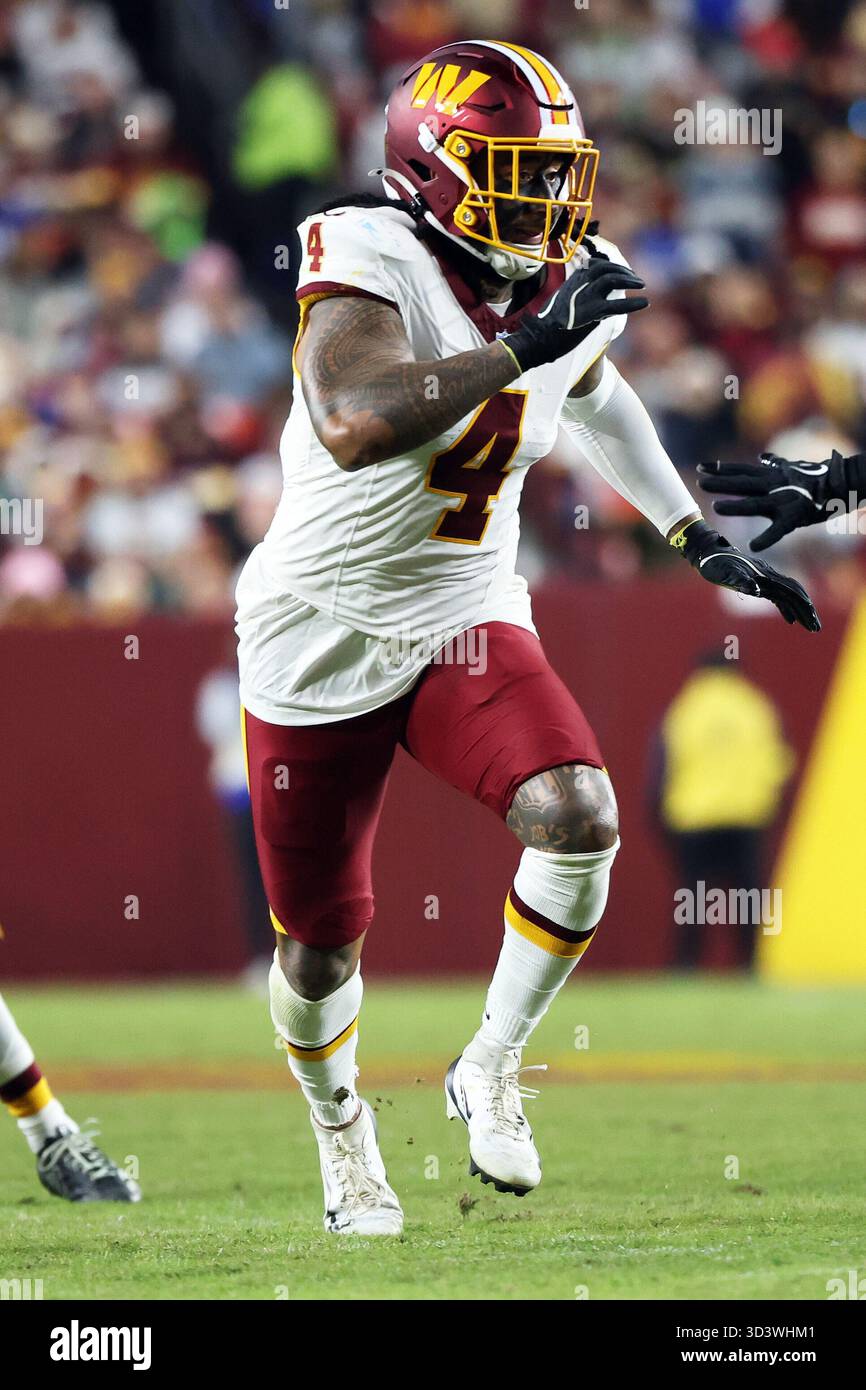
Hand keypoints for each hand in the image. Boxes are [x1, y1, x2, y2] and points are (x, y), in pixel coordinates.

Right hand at [502, 257, 647, 372]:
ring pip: (612, 278)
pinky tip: (644, 303)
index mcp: (572, 281)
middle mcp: (579, 284)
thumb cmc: (547, 326)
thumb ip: (576, 299)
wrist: (538, 338)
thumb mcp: (561, 304)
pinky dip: (633, 304)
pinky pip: (616, 305)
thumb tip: (592, 306)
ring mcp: (585, 296)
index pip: (595, 265)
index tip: (622, 271)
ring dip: (630, 280)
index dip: (611, 266)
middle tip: (637, 280)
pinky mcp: (591, 312)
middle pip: (606, 267)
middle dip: (624, 271)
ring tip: (642, 286)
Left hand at [677, 520, 820, 630]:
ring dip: (799, 611)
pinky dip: (786, 609)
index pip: (789, 591)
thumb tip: (756, 590)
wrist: (708, 551)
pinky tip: (790, 620)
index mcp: (763, 575)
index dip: (801, 605)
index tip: (811, 618)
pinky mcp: (758, 583)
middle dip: (806, 611)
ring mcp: (764, 579)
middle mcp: (768, 577)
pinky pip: (777, 597)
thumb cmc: (714, 562)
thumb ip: (740, 580)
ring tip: (809, 626)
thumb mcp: (724, 573)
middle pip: (794, 594)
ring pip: (788, 596)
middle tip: (816, 628)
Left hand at [697, 451, 850, 550]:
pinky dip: (766, 538)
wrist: (840, 484)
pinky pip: (778, 530)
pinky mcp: (794, 518)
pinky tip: (753, 546)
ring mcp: (783, 502)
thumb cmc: (816, 477)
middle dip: (721, 484)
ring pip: (756, 504)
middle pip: (742, 484)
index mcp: (771, 476)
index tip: (701, 467)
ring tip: (716, 508)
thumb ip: (775, 464)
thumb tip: (763, 457)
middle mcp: (774, 486)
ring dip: (736, 506)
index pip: (741, 470)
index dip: (721, 468)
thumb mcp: (792, 467)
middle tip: (700, 483)